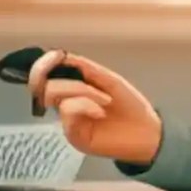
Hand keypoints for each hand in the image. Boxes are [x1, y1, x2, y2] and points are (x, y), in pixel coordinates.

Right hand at [28, 50, 161, 165]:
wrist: (147, 133)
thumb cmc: (131, 107)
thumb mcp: (109, 80)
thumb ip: (85, 68)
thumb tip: (61, 56)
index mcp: (73, 89)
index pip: (44, 75)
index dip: (43, 64)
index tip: (57, 57)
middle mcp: (66, 104)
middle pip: (45, 84)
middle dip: (71, 82)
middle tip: (95, 86)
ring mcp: (68, 120)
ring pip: (54, 94)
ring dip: (82, 91)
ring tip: (105, 101)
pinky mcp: (72, 135)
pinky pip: (67, 110)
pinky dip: (85, 105)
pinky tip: (101, 112)